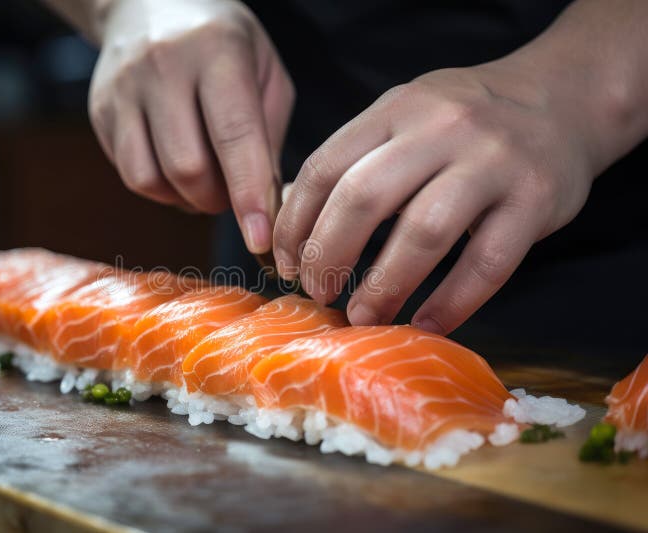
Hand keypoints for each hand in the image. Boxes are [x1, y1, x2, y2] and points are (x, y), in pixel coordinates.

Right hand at [89, 0, 293, 252]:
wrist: (150, 5)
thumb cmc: (224, 46)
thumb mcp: (265, 74)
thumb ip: (269, 136)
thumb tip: (266, 205)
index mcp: (216, 51)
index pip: (234, 135)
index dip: (249, 194)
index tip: (261, 238)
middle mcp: (163, 67)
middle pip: (188, 167)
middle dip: (217, 199)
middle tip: (233, 192)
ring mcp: (124, 90)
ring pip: (151, 179)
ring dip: (186, 199)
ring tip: (205, 180)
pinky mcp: (101, 112)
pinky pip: (131, 175)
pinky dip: (162, 189)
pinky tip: (177, 169)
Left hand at [274, 59, 603, 333]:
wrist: (561, 99)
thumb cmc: (465, 123)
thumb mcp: (404, 119)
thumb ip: (355, 162)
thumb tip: (294, 230)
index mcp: (396, 110)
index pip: (324, 169)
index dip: (295, 225)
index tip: (287, 265)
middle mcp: (440, 128)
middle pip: (363, 198)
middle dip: (328, 255)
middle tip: (319, 294)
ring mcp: (492, 162)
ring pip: (423, 232)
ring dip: (384, 285)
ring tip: (363, 317)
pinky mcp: (536, 199)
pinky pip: (487, 262)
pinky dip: (451, 302)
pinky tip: (426, 324)